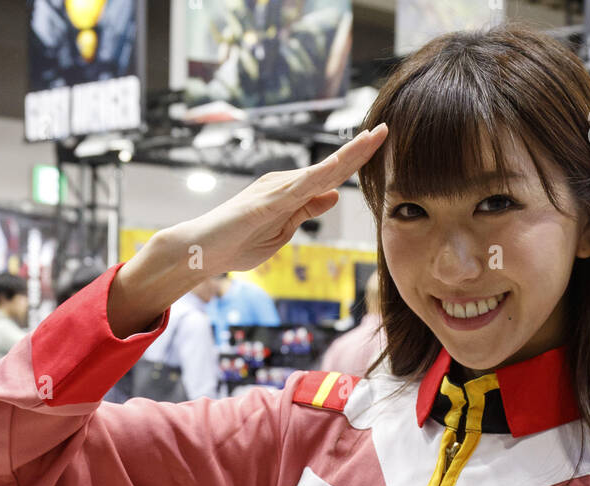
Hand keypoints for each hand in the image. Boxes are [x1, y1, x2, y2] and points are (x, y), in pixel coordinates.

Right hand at [188, 123, 388, 275]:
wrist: (204, 251)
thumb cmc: (239, 243)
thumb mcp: (283, 231)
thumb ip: (307, 211)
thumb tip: (333, 195)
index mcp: (292, 195)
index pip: (331, 176)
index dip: (356, 162)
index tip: (380, 147)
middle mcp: (285, 185)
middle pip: (330, 167)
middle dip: (358, 151)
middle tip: (385, 130)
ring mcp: (275, 190)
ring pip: (318, 171)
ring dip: (346, 156)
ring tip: (370, 140)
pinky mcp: (265, 202)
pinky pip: (297, 187)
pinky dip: (318, 175)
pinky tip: (337, 165)